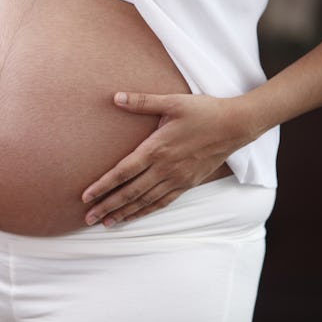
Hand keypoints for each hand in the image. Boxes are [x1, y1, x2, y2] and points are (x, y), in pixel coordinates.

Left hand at [81, 91, 254, 226]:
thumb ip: (142, 102)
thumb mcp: (172, 102)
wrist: (236, 126)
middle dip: (107, 206)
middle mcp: (164, 168)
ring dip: (123, 213)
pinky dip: (145, 212)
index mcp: (157, 148)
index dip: (103, 186)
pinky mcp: (186, 184)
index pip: (123, 172)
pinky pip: (162, 202)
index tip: (86, 197)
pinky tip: (133, 217)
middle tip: (88, 218)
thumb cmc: (203, 111)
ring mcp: (176, 179)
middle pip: (130, 192)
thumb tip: (116, 98)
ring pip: (144, 201)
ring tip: (106, 223)